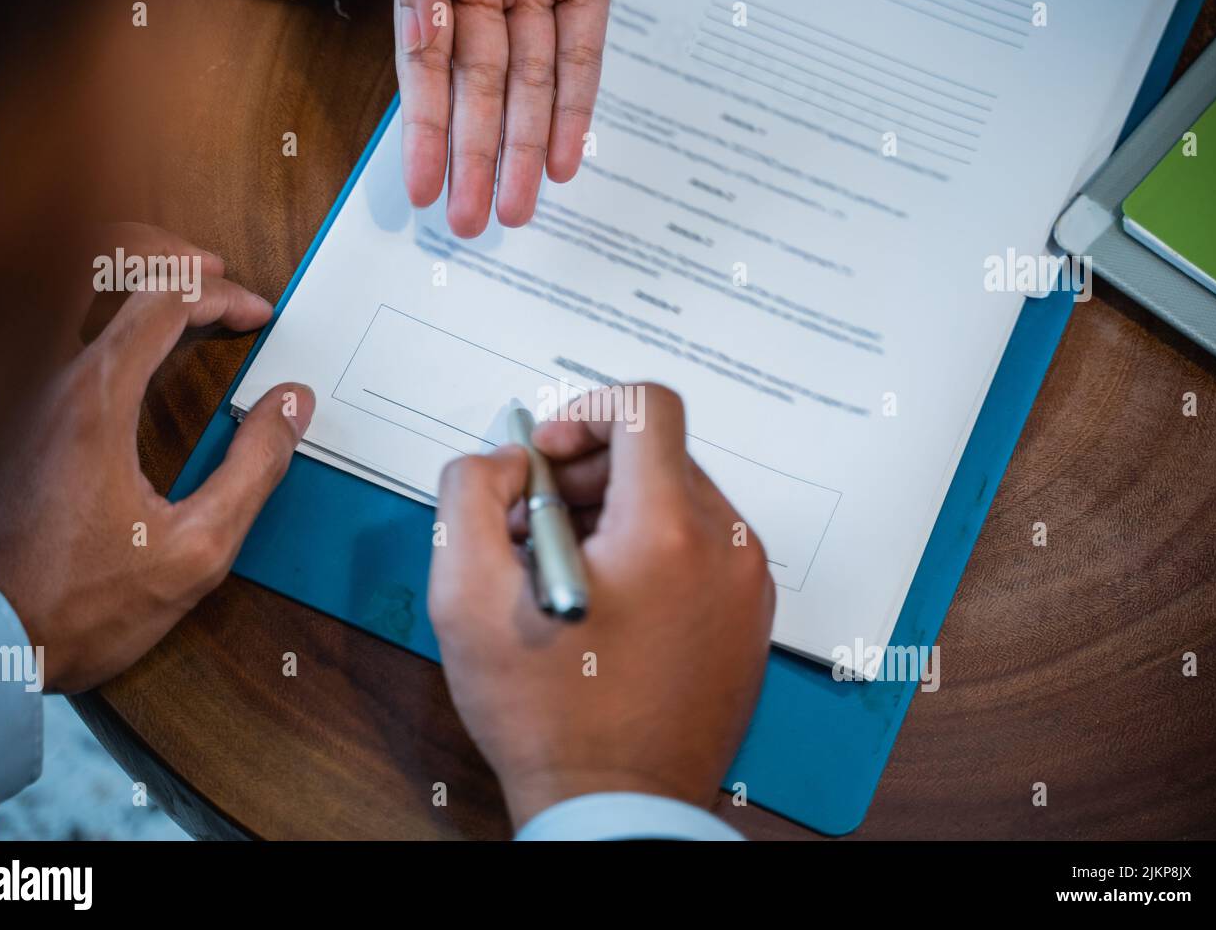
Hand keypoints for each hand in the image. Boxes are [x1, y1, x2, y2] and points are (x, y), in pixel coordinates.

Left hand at [0, 225, 314, 693]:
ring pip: (67, 290)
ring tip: (180, 298)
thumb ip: (255, 468)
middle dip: (163, 251)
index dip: (221, 294)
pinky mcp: (14, 418)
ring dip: (129, 278)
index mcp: (96, 402)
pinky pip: (56, 332)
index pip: (162, 299)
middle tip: (213, 272)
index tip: (260, 317)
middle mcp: (49, 381)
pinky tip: (137, 351)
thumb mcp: (196, 550)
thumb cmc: (83, 605)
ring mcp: (22, 395)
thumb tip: (290, 404)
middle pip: (95, 262)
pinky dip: (103, 316)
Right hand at [390, 0, 616, 235]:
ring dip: (524, 154)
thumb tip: (418, 38)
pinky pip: (583, 56)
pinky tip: (560, 166)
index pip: (427, 71)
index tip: (422, 191)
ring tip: (514, 210)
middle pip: (482, 92)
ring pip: (532, 87)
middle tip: (468, 219)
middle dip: (476, 161)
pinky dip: (574, 113)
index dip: (427, 134)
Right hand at [428, 384, 774, 828]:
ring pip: (679, 499)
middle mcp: (725, 548)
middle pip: (658, 454)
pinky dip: (650, 551)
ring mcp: (747, 585)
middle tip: (531, 526)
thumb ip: (471, 494)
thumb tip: (509, 462)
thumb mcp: (465, 597)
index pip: (645, 406)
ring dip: (615, 513)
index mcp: (665, 531)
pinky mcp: (750, 617)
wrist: (619, 808)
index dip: (584, 413)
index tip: (546, 462)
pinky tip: (606, 602)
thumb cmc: (548, 717)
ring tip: (564, 571)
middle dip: (586, 473)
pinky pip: (700, 547)